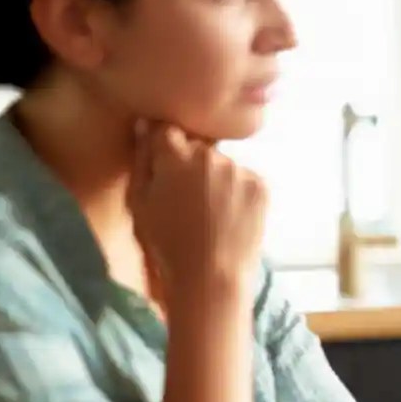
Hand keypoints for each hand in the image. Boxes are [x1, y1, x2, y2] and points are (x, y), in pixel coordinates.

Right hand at [127, 120, 267, 306]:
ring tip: (209, 215)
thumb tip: (145, 124)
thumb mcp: (139, 203)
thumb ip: (142, 160)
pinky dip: (237, 194)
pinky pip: (244, 180)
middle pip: (198, 148)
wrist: (211, 277)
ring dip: (215, 179)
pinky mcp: (261, 186)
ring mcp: (240, 169)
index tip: (164, 168)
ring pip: (223, 165)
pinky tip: (228, 219)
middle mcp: (211, 154)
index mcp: (176, 154)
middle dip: (190, 165)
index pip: (167, 130)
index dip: (164, 147)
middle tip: (186, 200)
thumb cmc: (166, 245)